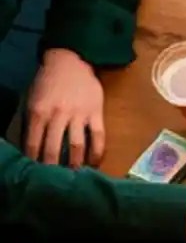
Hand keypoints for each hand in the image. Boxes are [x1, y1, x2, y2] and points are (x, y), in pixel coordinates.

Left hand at [26, 48, 104, 167]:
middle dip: (52, 168)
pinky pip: (98, 137)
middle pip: (53, 149)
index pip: (33, 143)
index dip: (33, 161)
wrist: (71, 61)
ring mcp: (79, 115)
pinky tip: (95, 163)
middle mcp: (58, 115)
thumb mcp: (32, 99)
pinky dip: (97, 152)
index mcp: (38, 111)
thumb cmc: (48, 81)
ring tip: (74, 176)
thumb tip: (30, 146)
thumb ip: (31, 121)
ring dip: (75, 164)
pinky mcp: (96, 113)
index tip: (35, 173)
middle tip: (54, 181)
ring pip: (77, 146)